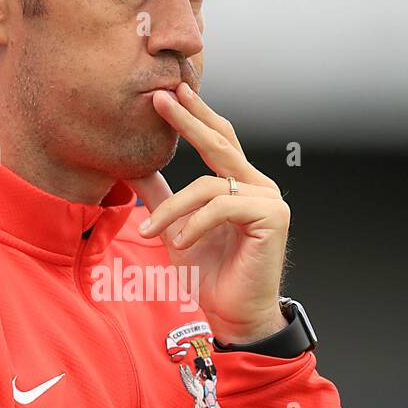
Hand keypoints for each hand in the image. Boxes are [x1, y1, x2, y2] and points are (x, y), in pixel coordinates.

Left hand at [130, 82, 290, 344]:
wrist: (234, 315)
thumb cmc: (210, 275)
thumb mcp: (176, 228)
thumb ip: (162, 197)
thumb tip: (135, 170)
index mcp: (240, 184)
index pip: (218, 139)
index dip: (195, 114)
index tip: (169, 92)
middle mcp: (259, 186)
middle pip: (221, 143)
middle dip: (188, 120)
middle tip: (161, 98)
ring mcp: (269, 200)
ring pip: (210, 185)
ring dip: (174, 209)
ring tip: (152, 231)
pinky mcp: (272, 217)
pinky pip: (222, 207)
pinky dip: (196, 223)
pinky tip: (182, 242)